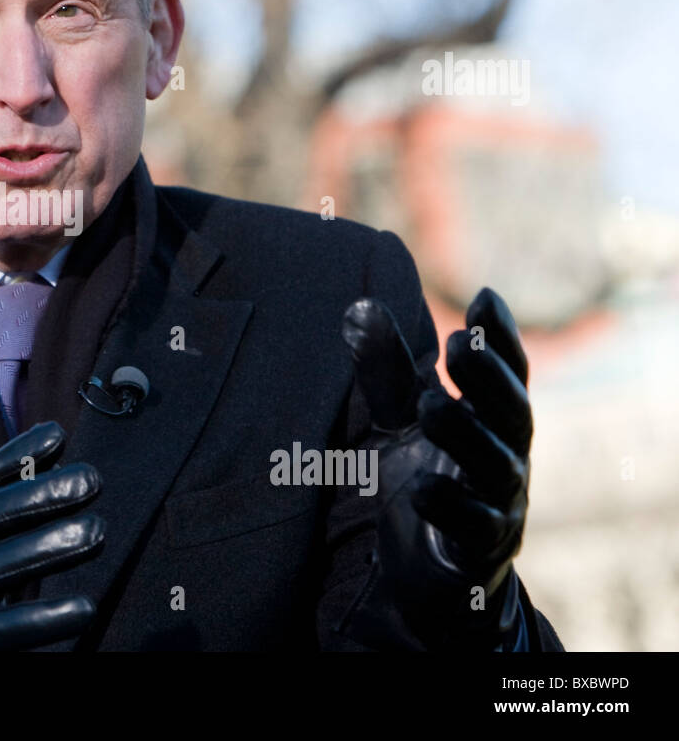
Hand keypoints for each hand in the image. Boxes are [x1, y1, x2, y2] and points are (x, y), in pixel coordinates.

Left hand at [340, 287, 530, 648]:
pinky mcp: (477, 550)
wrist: (429, 573)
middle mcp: (505, 457)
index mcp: (491, 421)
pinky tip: (419, 488)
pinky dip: (449, 506)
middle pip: (512, 413)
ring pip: (497, 467)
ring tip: (430, 405)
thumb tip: (359, 307)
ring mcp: (498, 505)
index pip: (507, 373)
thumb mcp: (399, 422)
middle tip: (460, 344)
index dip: (500, 337)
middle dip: (490, 379)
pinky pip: (473, 527)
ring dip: (465, 434)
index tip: (484, 297)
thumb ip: (385, 370)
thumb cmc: (424, 479)